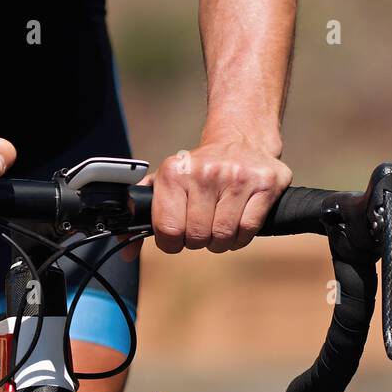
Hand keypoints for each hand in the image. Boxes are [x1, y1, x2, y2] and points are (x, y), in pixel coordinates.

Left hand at [147, 138, 291, 253]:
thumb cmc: (201, 169)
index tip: (178, 235)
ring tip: (220, 223)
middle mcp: (205, 172)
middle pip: (197, 237)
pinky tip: (238, 223)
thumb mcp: (166, 183)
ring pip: (223, 237)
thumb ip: (143, 215)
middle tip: (203, 225)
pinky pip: (247, 230)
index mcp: (175, 171)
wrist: (241, 138)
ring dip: (221, 241)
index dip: (172, 242)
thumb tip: (126, 253)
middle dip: (199, 240)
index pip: (168, 231)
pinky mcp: (264, 184)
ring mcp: (236, 177)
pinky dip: (241, 237)